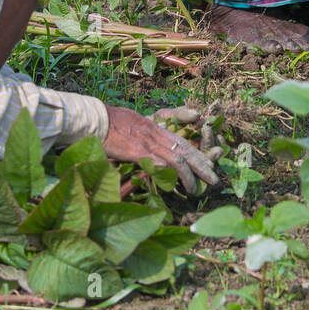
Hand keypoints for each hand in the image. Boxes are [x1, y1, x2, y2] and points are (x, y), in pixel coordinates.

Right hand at [102, 105, 218, 192]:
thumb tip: (154, 151)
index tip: (208, 165)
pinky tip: (176, 186)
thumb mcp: (132, 123)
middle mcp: (156, 134)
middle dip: (202, 165)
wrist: (94, 119)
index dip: (197, 154)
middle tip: (214, 180)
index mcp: (155, 128)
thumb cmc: (109, 123)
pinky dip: (170, 174)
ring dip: (190, 175)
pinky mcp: (138, 151)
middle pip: (186, 149)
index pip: (182, 141)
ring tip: (196, 189)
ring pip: (177, 158)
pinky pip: (159, 163)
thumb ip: (145, 132)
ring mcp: (148, 142)